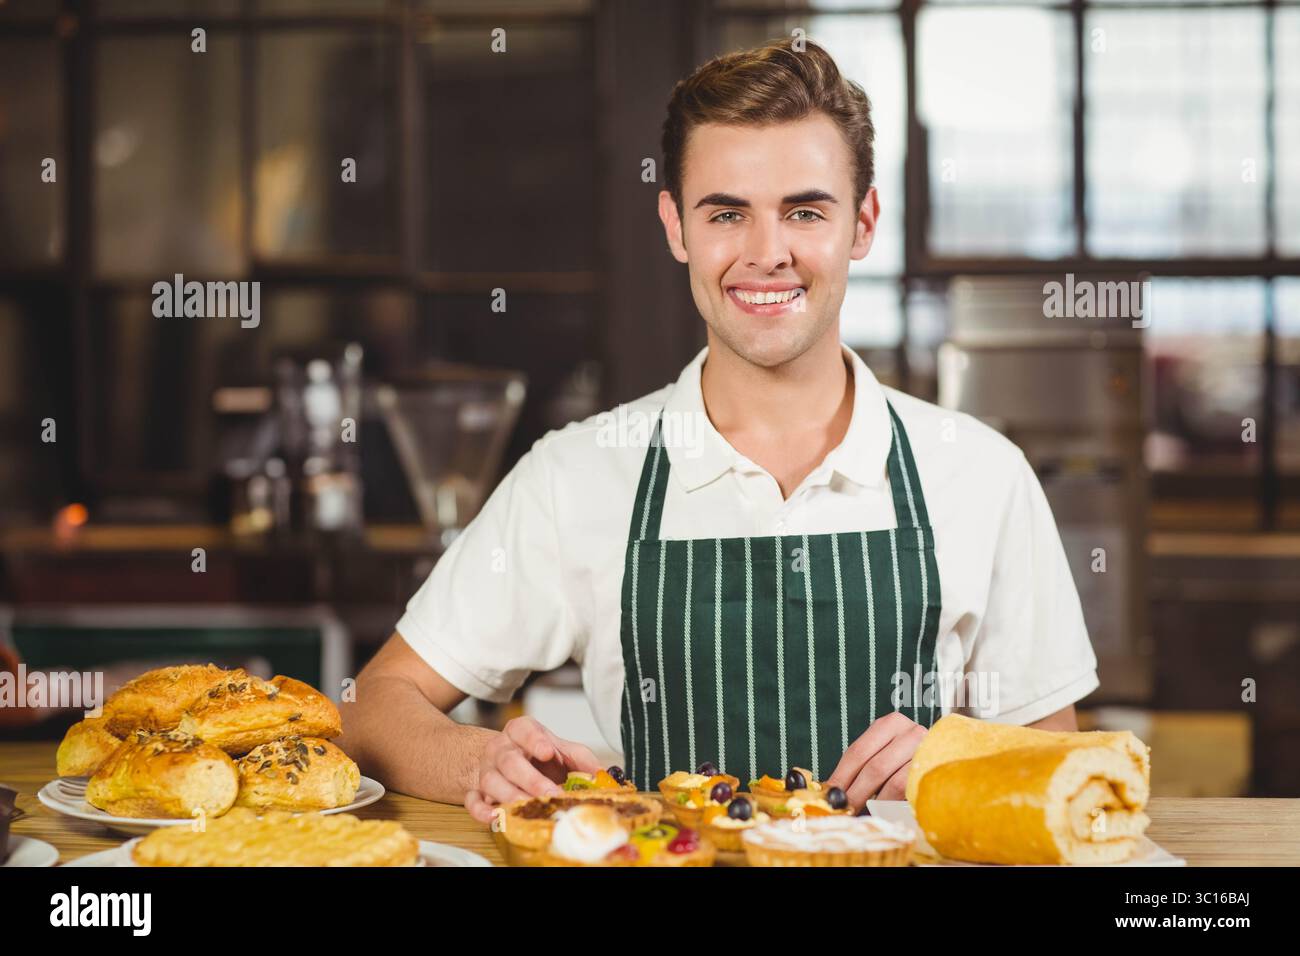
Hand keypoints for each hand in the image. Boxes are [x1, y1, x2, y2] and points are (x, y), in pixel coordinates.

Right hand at [464, 716, 601, 823]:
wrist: (504, 761)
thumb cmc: (536, 757)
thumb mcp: (560, 749)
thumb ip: (581, 758)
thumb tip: (602, 774)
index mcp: (520, 732)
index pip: (523, 729)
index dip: (535, 740)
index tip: (548, 752)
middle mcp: (501, 749)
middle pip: (509, 761)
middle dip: (530, 779)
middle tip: (550, 793)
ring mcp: (487, 770)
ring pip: (491, 781)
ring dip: (511, 796)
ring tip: (530, 807)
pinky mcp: (477, 791)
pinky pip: (472, 801)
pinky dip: (482, 811)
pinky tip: (497, 818)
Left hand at [826, 711, 927, 809]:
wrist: (949, 763)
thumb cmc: (907, 761)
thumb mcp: (882, 755)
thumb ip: (861, 767)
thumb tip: (832, 790)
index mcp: (891, 724)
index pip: (858, 752)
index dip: (841, 776)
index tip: (828, 795)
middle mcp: (911, 732)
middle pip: (874, 767)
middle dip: (855, 793)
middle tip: (844, 810)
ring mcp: (927, 751)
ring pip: (892, 781)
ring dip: (873, 801)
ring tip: (862, 812)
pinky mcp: (937, 771)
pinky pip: (910, 792)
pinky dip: (893, 803)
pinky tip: (883, 810)